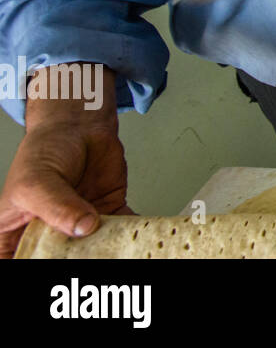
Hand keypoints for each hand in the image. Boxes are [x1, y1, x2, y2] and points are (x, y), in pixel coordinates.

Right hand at [0, 68, 131, 257]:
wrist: (80, 126)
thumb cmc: (46, 150)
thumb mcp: (37, 181)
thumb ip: (58, 206)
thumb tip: (84, 227)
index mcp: (17, 234)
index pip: (20, 261)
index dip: (33, 267)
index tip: (55, 265)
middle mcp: (50, 235)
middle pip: (61, 261)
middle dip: (78, 264)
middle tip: (97, 260)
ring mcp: (81, 226)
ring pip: (96, 250)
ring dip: (110, 253)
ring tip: (121, 254)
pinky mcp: (108, 213)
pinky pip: (123, 230)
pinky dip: (135, 234)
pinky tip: (141, 237)